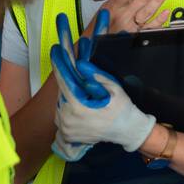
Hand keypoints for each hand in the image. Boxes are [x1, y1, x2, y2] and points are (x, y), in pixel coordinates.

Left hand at [50, 11, 156, 153]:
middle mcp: (67, 120)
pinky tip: (80, 103)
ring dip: (68, 94)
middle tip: (77, 74)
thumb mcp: (114, 89)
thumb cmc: (123, 109)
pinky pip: (62, 114)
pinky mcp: (67, 134)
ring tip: (83, 93)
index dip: (59, 63)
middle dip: (67, 80)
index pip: (64, 81)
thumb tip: (80, 64)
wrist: (128, 132)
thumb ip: (96, 76)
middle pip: (62, 92)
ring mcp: (66, 129)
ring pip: (61, 103)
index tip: (55, 48)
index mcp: (78, 107)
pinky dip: (68, 106)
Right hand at [97, 0, 172, 33]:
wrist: (97, 42)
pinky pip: (150, 27)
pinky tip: (166, 11)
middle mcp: (123, 15)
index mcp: (114, 6)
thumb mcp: (108, 5)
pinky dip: (159, 20)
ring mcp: (131, 26)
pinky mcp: (137, 35)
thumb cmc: (104, 22)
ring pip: (148, 11)